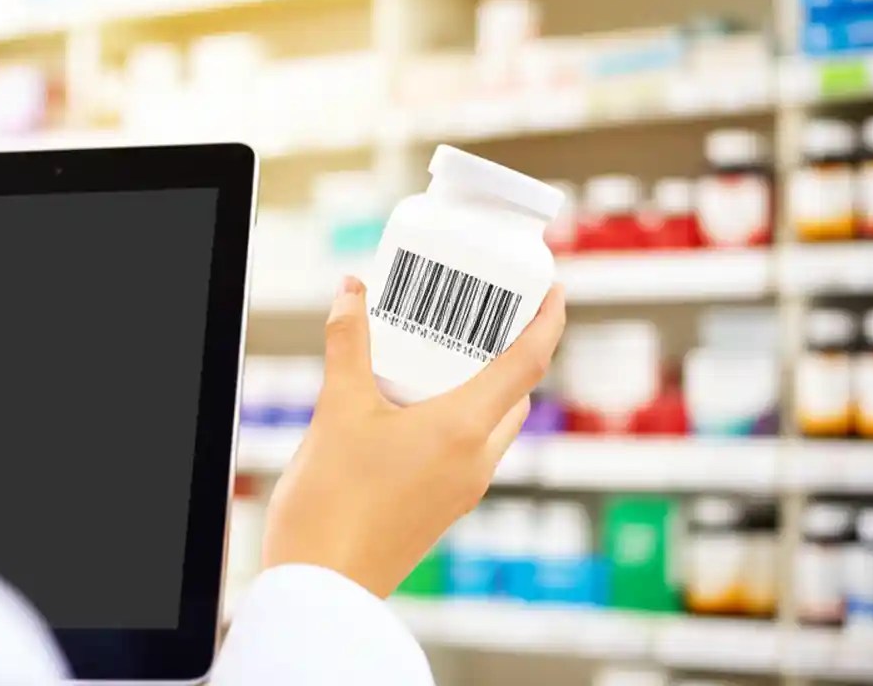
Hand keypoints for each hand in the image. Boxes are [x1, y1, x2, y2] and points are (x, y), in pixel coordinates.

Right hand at [263, 276, 564, 597]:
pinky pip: (466, 450)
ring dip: (479, 386)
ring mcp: (461, 489)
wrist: (319, 584)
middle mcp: (474, 461)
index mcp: (462, 430)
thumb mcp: (336, 408)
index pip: (527, 363)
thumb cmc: (331, 503)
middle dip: (505, 349)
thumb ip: (347, 342)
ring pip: (491, 424)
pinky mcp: (440, 508)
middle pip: (513, 393)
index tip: (553, 288)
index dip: (547, 320)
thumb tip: (351, 291)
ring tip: (437, 355)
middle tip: (477, 315)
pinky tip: (408, 406)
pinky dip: (455, 417)